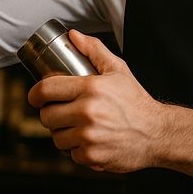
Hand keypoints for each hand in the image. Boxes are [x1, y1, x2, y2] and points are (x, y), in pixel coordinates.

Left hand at [27, 30, 167, 172]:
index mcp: (91, 88)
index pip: (46, 90)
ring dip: (63, 133)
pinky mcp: (92, 157)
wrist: (157, 133)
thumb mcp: (118, 70)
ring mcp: (89, 137)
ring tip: (78, 127)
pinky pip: (70, 154)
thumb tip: (73, 36)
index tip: (36, 97)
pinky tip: (90, 140)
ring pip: (56, 137)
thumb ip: (94, 50)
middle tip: (62, 112)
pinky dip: (77, 149)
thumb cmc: (136, 101)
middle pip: (46, 116)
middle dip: (51, 114)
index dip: (35, 94)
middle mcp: (88, 112)